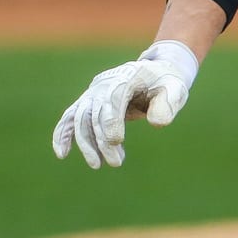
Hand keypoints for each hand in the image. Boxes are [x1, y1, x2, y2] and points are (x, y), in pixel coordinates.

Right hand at [51, 40, 198, 168]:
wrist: (155, 73)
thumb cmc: (166, 83)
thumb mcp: (176, 89)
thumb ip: (168, 104)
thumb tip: (157, 124)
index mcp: (126, 77)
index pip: (112, 99)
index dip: (111, 120)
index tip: (116, 142)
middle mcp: (105, 83)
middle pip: (95, 112)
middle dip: (102, 139)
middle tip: (115, 163)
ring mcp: (94, 92)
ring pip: (81, 118)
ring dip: (86, 143)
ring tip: (97, 164)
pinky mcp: (88, 102)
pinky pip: (71, 117)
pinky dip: (63, 134)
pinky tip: (62, 154)